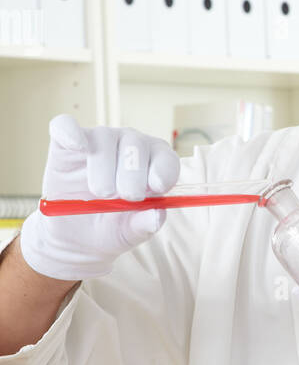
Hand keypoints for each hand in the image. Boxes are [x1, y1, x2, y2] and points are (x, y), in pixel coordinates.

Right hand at [18, 114, 179, 280]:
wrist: (73, 237)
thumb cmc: (109, 228)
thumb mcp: (128, 233)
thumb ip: (144, 224)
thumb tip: (157, 214)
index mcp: (152, 165)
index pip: (165, 157)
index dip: (164, 169)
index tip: (157, 187)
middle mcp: (128, 146)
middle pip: (136, 144)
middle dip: (132, 174)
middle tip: (125, 196)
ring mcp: (97, 141)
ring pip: (104, 137)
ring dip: (103, 168)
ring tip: (101, 192)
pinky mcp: (65, 142)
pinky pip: (65, 126)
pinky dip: (69, 132)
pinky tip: (75, 145)